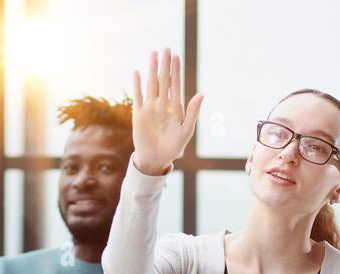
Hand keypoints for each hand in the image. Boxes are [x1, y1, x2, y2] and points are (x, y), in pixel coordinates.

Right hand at [130, 48, 203, 175]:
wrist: (156, 158)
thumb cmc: (173, 147)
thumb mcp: (186, 130)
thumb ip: (193, 112)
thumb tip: (201, 94)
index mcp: (175, 107)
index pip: (176, 84)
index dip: (176, 70)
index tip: (177, 56)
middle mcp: (162, 104)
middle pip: (164, 80)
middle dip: (165, 65)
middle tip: (166, 48)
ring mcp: (150, 108)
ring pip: (152, 84)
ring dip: (152, 69)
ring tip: (154, 54)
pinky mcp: (139, 114)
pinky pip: (138, 96)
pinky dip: (137, 84)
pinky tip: (137, 72)